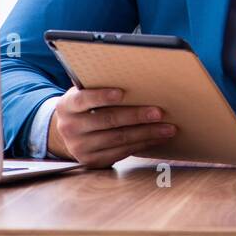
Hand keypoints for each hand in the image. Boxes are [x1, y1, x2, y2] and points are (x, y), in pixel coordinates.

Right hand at [47, 86, 176, 168]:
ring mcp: (80, 147)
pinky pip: (122, 152)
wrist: (70, 133)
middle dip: (136, 116)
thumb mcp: (85, 94)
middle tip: (159, 112)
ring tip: (168, 128)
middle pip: (108, 120)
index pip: (84, 99)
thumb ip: (99, 85)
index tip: (122, 92)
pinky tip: (157, 138)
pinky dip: (142, 144)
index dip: (102, 96)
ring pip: (119, 139)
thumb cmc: (86, 106)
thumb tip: (134, 74)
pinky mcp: (92, 161)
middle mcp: (70, 128)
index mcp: (67, 106)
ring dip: (147, 133)